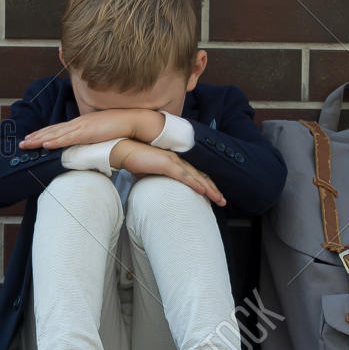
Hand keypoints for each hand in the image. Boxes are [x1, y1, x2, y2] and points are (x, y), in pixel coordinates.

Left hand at [20, 109, 163, 149]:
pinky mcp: (87, 132)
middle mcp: (77, 123)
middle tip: (21, 143)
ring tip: (27, 144)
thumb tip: (85, 144)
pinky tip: (45, 144)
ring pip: (56, 134)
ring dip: (40, 139)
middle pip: (52, 130)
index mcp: (80, 123)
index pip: (58, 129)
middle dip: (36, 137)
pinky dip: (55, 140)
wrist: (130, 119)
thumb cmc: (117, 126)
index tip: (32, 138)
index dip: (44, 133)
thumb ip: (90, 136)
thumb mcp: (99, 132)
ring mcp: (81, 127)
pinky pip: (68, 138)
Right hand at [110, 140, 225, 206]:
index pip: (195, 175)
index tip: (214, 196)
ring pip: (196, 177)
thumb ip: (158, 178)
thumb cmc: (135, 159)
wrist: (124, 148)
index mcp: (176, 163)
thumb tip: (160, 188)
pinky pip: (184, 176)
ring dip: (209, 189)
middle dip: (214, 190)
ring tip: (218, 198)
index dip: (206, 186)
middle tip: (223, 201)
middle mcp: (178, 161)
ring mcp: (173, 162)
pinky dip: (195, 183)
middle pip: (201, 176)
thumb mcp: (150, 171)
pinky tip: (203, 191)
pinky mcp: (166, 164)